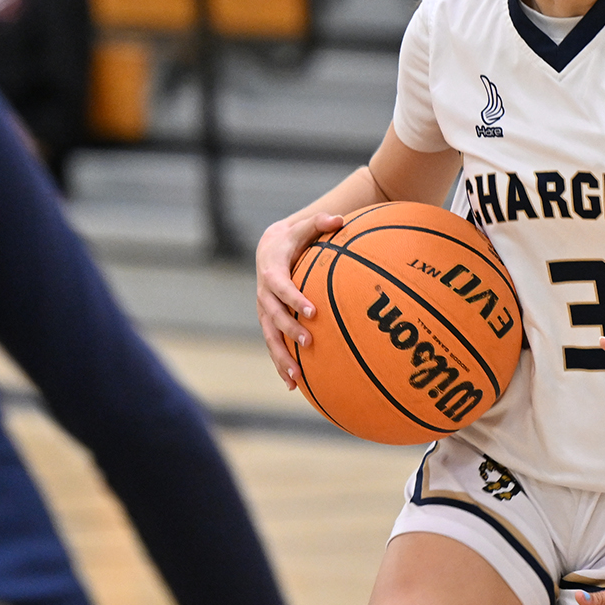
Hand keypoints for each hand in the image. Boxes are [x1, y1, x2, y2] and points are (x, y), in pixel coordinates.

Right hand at [255, 211, 346, 386]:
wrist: (269, 249)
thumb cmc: (293, 239)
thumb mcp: (304, 227)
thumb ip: (320, 222)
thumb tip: (340, 218)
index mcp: (272, 272)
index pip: (281, 286)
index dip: (294, 298)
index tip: (312, 311)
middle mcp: (264, 294)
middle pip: (274, 316)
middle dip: (289, 331)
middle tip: (308, 343)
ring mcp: (265, 311)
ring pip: (270, 338)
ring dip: (281, 358)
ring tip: (296, 377)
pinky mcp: (269, 324)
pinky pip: (273, 346)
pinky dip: (281, 365)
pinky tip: (294, 386)